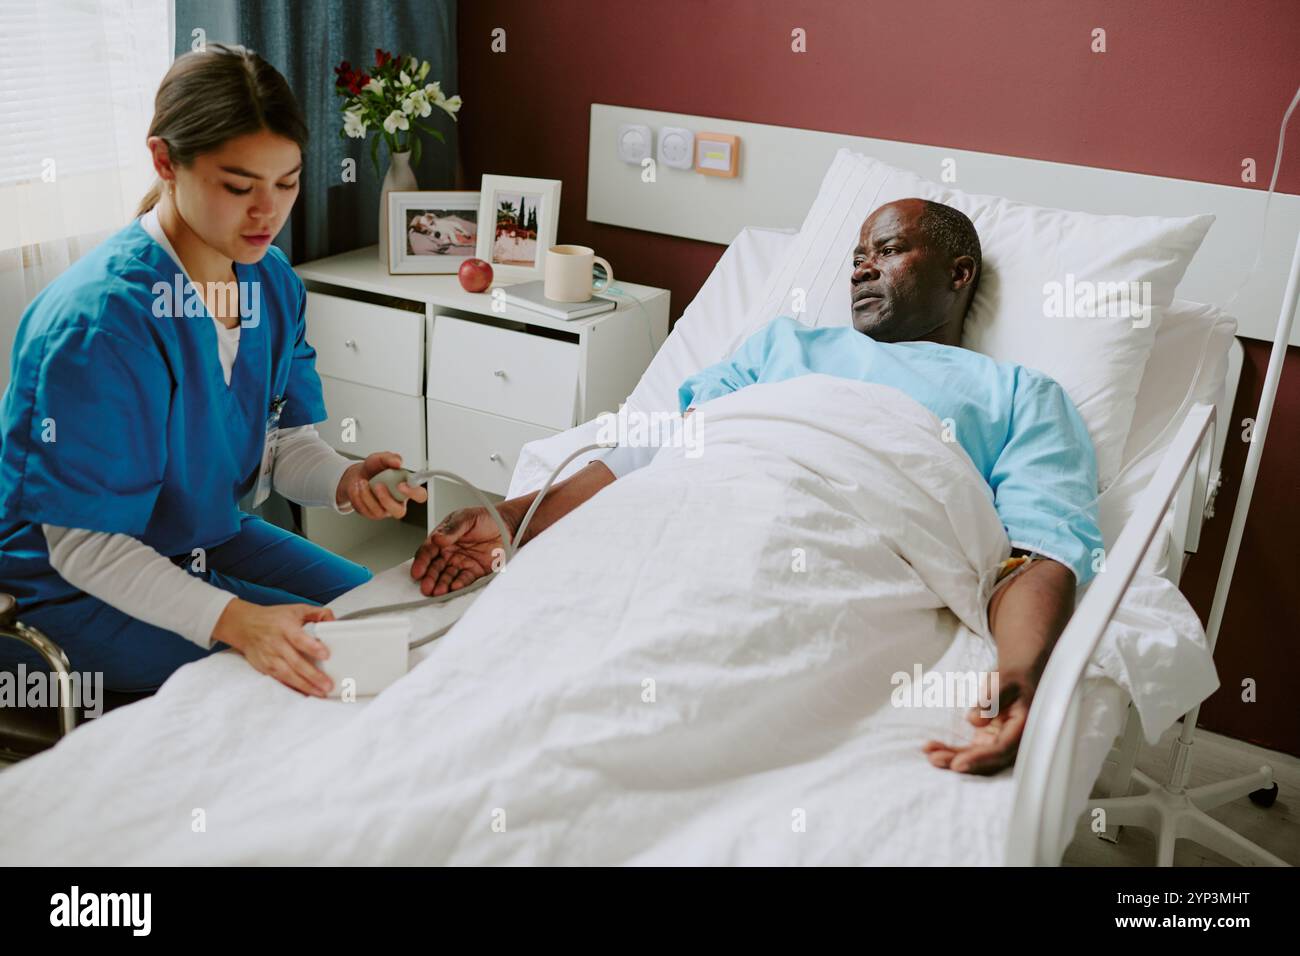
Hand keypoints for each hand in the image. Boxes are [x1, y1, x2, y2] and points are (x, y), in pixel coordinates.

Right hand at [213, 598, 335, 697]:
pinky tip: (306, 692)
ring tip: (320, 692)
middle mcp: (276, 643)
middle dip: (312, 675)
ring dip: (305, 685)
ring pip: (288, 674)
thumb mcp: (296, 609)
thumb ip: (318, 613)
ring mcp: (270, 657)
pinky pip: (280, 680)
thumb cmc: (273, 618)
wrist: (245, 626)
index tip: (326, 655)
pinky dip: (293, 688)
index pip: (299, 638)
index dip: (312, 647)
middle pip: (295, 662)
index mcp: (285, 627)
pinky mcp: (265, 668)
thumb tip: (334, 621)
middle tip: (327, 684)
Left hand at [337, 452, 428, 518]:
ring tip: (361, 482)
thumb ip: (389, 458)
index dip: (413, 493)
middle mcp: (397, 502)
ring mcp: (384, 510)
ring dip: (367, 495)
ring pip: (379, 511)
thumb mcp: (380, 459)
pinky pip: (365, 510)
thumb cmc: (372, 469)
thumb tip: (398, 462)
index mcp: (406, 489)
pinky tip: (356, 488)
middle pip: (400, 512)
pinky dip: (358, 497)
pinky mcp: (371, 513)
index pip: (419, 495)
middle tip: (378, 485)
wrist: (355, 476)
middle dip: (387, 500)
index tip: (401, 484)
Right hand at [411, 505, 516, 595]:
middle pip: (435, 568)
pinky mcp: (475, 571)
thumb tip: (437, 538)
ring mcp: (461, 563)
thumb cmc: (485, 518)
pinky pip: (465, 579)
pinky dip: (459, 585)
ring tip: (438, 591)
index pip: (428, 551)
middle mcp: (449, 552)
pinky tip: (454, 588)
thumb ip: (452, 529)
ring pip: (447, 576)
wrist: (508, 524)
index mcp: (443, 538)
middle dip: (430, 578)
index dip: (422, 562)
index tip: (417, 571)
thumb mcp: (466, 518)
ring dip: (442, 584)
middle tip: (426, 587)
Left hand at [921, 670, 1034, 774]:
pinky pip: (969, 751)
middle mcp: (1012, 742)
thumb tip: (974, 721)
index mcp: (1022, 729)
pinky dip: (951, 752)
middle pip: (986, 761)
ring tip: (929, 753)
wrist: (1015, 679)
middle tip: (935, 759)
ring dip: (952, 758)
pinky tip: (931, 748)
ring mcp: (998, 744)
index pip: (1001, 750)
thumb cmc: (1011, 679)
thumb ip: (992, 700)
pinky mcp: (987, 742)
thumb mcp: (1003, 683)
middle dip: (960, 761)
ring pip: (976, 759)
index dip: (979, 759)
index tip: (957, 763)